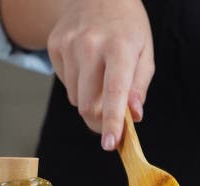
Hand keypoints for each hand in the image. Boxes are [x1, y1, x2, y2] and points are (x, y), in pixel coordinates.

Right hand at [47, 0, 153, 149]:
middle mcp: (90, 46)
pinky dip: (78, 86)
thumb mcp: (144, 52)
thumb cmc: (127, 28)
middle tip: (110, 126)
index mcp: (119, 48)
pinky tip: (87, 67)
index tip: (110, 143)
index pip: (114, 92)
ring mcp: (68, 45)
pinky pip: (66, 84)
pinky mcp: (54, 46)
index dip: (112, 121)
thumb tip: (134, 115)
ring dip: (90, 101)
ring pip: (76, 98)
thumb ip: (139, 86)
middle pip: (89, 104)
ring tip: (101, 80)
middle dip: (100, 122)